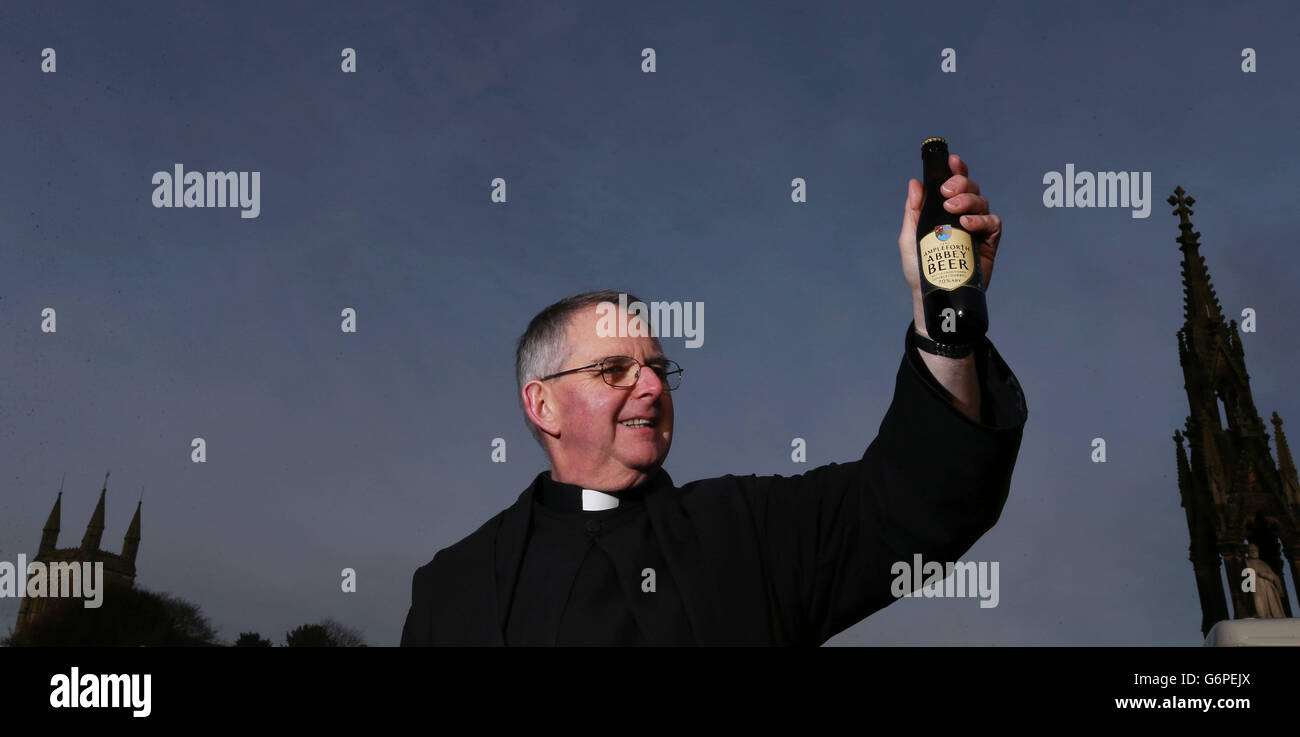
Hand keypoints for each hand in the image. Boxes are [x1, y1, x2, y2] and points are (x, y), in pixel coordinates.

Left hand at [898, 154, 1001, 300]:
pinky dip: (981, 220)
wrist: (931, 292)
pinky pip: (992, 223)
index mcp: (945, 211)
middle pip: (971, 189)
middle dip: (961, 184)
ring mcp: (977, 228)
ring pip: (982, 202)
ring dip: (969, 200)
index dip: (957, 170)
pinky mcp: (989, 242)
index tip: (952, 161)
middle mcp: (964, 215)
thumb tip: (915, 184)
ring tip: (954, 210)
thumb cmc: (920, 266)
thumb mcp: (910, 236)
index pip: (955, 185)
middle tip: (947, 193)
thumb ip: (913, 210)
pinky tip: (967, 224)